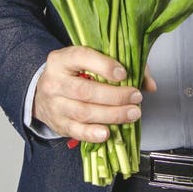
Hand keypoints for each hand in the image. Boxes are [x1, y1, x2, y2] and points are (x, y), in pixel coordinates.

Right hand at [32, 46, 154, 142]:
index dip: (104, 65)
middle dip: (114, 96)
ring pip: (83, 112)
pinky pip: (76, 131)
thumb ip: (123, 66)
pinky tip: (108, 133)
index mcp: (62, 59)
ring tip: (132, 114)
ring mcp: (54, 105)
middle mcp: (55, 81)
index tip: (124, 73)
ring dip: (111, 115)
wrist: (43, 93)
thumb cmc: (74, 73)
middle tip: (136, 97)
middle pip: (85, 91)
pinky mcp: (58, 123)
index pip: (82, 57)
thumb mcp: (91, 62)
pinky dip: (92, 134)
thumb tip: (150, 85)